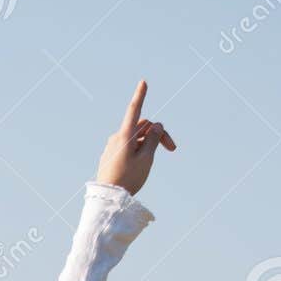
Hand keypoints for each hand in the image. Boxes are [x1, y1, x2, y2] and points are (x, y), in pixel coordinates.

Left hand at [96, 78, 174, 196]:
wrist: (108, 199)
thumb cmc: (128, 179)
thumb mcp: (147, 159)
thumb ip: (154, 139)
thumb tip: (156, 125)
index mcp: (125, 136)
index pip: (134, 110)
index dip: (140, 95)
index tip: (143, 82)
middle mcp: (117, 138)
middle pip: (142, 127)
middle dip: (157, 133)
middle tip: (172, 149)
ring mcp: (112, 147)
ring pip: (135, 138)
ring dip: (148, 144)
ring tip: (151, 163)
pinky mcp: (110, 156)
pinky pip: (128, 147)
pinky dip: (138, 151)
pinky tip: (138, 168)